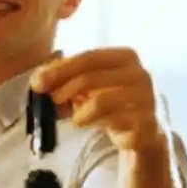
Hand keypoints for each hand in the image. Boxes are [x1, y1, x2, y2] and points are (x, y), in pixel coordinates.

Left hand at [30, 47, 169, 153]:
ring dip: (80, 112)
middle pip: (92, 77)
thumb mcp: (89, 85)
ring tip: (77, 119)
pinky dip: (98, 126)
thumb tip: (38, 80)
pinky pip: (115, 124)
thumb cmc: (111, 100)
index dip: (61, 70)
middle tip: (52, 101)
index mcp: (126, 57)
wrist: (142, 130)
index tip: (38, 82)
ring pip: (102, 102)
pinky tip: (94, 127)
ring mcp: (147, 99)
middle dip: (65, 89)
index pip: (89, 57)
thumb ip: (65, 77)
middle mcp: (140, 75)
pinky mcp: (147, 124)